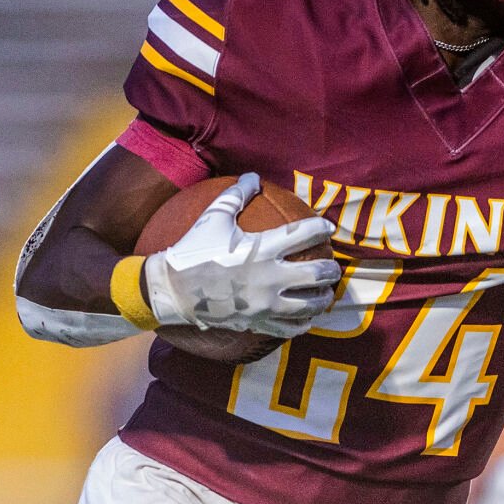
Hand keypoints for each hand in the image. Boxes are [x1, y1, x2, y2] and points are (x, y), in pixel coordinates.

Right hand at [143, 173, 338, 337]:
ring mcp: (265, 303)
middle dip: (331, 269)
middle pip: (318, 273)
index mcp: (262, 248)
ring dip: (323, 297)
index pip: (304, 234)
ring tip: (325, 293)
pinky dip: (303, 323)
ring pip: (310, 304)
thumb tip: (253, 176)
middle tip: (333, 267)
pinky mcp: (257, 322)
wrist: (170, 289)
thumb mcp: (213, 218)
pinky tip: (307, 318)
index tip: (328, 229)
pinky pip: (290, 327)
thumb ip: (235, 195)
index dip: (322, 228)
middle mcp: (269, 276)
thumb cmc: (192, 250)